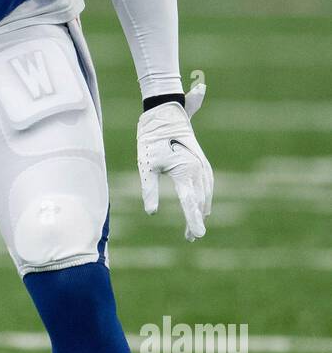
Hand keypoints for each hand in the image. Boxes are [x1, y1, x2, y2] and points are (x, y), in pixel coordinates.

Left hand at [137, 85, 212, 241]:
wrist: (165, 115)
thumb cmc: (151, 140)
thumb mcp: (146, 166)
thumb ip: (150, 190)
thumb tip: (152, 212)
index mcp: (184, 172)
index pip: (189, 202)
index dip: (192, 220)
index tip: (196, 235)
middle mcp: (197, 170)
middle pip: (199, 201)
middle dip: (195, 219)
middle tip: (191, 237)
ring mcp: (202, 165)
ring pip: (205, 194)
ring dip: (201, 210)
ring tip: (194, 228)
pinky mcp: (202, 162)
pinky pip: (207, 184)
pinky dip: (205, 197)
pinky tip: (202, 206)